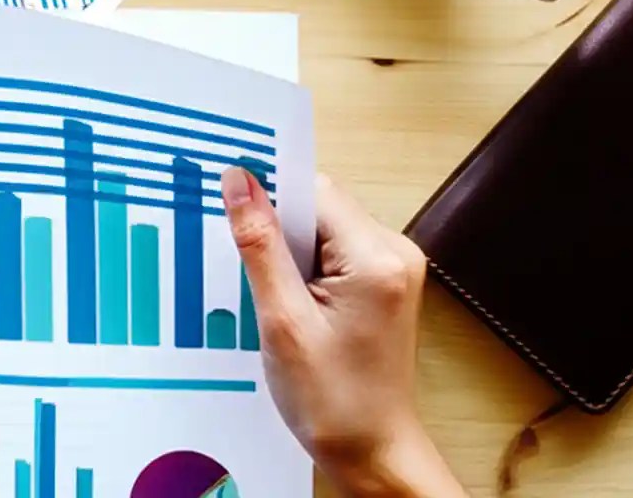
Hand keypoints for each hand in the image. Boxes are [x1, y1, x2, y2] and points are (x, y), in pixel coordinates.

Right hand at [221, 169, 468, 497]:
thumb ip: (260, 244)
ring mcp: (394, 266)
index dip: (271, 201)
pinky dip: (307, 269)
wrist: (373, 451)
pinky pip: (335, 251)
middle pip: (321, 206)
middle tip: (263, 284)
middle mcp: (396, 251)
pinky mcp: (385, 281)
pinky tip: (296, 307)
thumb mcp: (283, 321)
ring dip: (292, 254)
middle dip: (281, 235)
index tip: (236, 222)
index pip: (314, 191)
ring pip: (324, 228)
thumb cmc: (334, 402)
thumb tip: (239, 181)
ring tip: (283, 304)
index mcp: (378, 258)